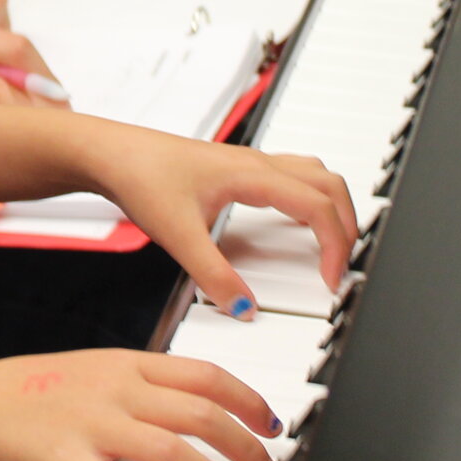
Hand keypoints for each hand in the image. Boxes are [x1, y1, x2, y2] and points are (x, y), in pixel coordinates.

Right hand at [0, 349, 281, 460]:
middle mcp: (115, 390)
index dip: (248, 400)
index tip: (271, 425)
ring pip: (172, 450)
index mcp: (124, 364)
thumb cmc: (26, 393)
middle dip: (244, 445)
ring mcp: (91, 425)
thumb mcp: (89, 370)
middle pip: (200, 413)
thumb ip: (136, 385)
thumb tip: (188, 404)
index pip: (204, 375)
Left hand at [90, 131, 355, 311]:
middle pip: (329, 183)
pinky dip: (311, 198)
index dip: (335, 243)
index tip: (331, 278)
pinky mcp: (238, 169)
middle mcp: (258, 163)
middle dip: (347, 223)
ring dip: (333, 206)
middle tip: (341, 265)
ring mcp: (250, 163)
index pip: (317, 205)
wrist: (112, 153)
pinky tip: (296, 221)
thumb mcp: (177, 235)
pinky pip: (293, 176)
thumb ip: (212, 275)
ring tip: (332, 243)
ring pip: (315, 173)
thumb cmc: (141, 176)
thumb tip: (243, 307)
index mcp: (252, 174)